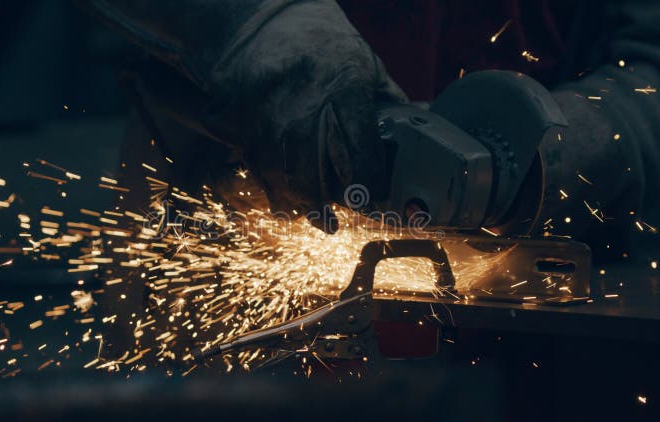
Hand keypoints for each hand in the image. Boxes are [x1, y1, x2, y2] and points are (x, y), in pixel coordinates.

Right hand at [201, 1, 406, 220]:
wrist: (261, 21)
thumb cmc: (323, 44)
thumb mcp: (366, 65)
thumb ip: (389, 104)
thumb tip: (420, 134)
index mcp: (345, 94)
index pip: (360, 163)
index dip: (368, 188)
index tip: (371, 196)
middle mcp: (302, 111)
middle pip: (315, 183)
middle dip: (327, 208)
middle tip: (335, 220)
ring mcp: (265, 121)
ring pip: (282, 184)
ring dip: (298, 203)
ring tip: (311, 212)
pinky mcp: (238, 126)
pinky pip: (257, 171)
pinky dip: (271, 185)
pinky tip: (284, 189)